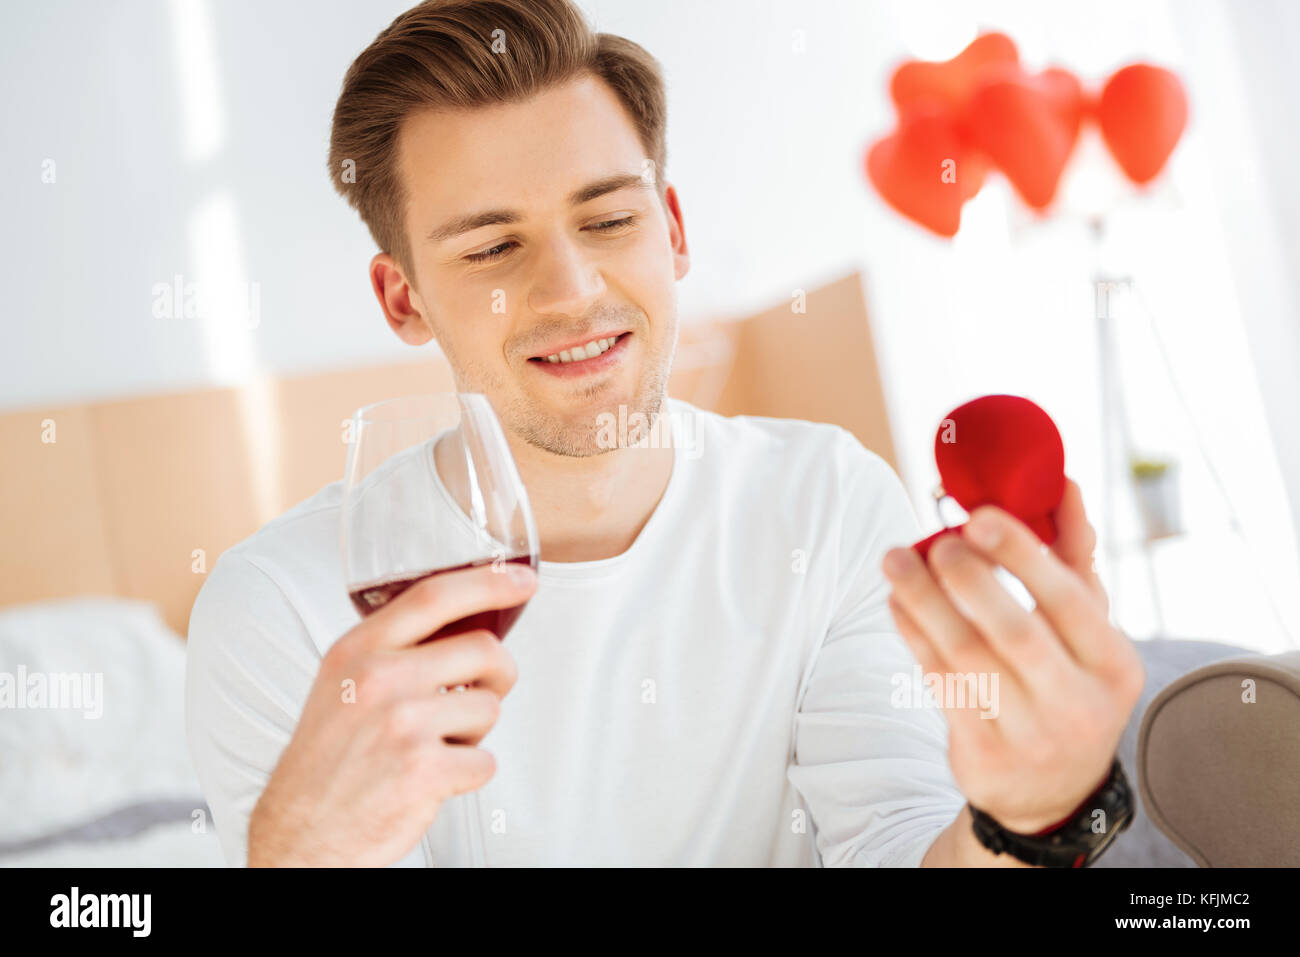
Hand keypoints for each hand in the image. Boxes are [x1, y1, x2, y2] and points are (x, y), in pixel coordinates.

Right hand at [246, 562, 536, 866]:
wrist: (301, 835)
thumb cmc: (326, 762)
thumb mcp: (342, 683)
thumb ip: (392, 648)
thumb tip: (462, 625)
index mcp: (357, 650)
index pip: (435, 595)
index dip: (488, 582)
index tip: (522, 581)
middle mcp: (379, 679)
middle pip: (484, 649)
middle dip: (498, 675)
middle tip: (479, 694)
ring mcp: (402, 722)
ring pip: (490, 707)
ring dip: (475, 732)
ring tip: (434, 745)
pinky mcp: (423, 768)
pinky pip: (485, 761)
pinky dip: (467, 774)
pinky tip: (432, 778)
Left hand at [883, 478, 1143, 833]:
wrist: (1051, 791)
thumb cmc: (1066, 683)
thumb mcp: (1086, 632)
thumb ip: (1073, 557)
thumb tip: (1061, 479)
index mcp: (1114, 664)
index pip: (1070, 600)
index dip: (1022, 554)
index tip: (979, 515)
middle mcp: (1079, 703)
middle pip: (1016, 633)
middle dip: (969, 580)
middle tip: (935, 541)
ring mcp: (1031, 735)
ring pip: (967, 658)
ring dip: (925, 602)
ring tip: (896, 560)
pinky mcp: (985, 754)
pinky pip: (940, 684)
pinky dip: (914, 637)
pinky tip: (897, 602)